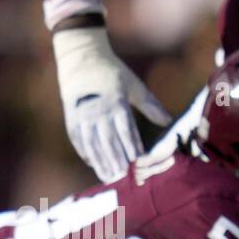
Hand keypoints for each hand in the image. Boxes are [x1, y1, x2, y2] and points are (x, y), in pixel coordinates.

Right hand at [52, 27, 170, 181]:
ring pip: (92, 145)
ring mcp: (82, 117)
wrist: (81, 61)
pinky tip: (92, 164)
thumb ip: (150, 105)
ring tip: (107, 177)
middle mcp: (97, 111)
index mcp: (115, 102)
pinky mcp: (71, 120)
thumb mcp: (134, 86)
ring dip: (100, 162)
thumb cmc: (112, 73)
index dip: (132, 147)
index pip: (126, 130)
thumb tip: (167, 121)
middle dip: (116, 160)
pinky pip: (78, 141)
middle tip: (124, 177)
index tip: (139, 161)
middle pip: (108, 141)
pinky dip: (85, 153)